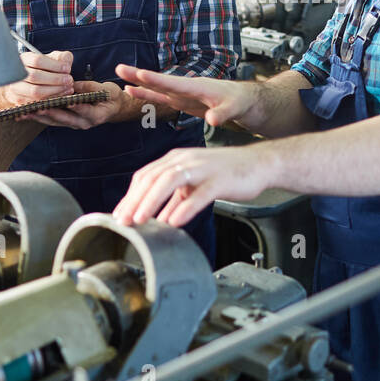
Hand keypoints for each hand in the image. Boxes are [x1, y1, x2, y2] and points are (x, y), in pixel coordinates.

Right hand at [3, 50, 74, 107]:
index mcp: (24, 59)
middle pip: (35, 76)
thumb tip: (66, 59)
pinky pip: (36, 103)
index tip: (67, 68)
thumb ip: (61, 57)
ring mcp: (15, 88)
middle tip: (69, 80)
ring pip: (35, 91)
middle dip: (55, 79)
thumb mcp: (52, 60)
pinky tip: (62, 95)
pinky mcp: (19, 101)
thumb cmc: (45, 70)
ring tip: (68, 88)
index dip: (54, 65)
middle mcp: (16, 73)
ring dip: (55, 90)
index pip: (37, 61)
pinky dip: (51, 100)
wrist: (33, 83)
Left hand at [19, 79, 129, 128]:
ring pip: (55, 121)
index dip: (74, 106)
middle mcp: (84, 123)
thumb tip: (72, 84)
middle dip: (49, 112)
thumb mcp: (107, 89)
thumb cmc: (111, 97)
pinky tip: (28, 112)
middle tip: (36, 108)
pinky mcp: (67, 122)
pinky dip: (40, 116)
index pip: (84, 111)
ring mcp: (75, 124)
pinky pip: (52, 120)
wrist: (113, 107)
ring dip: (39, 116)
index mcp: (96, 115)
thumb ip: (89, 87)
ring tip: (25, 111)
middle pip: (64, 118)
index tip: (64, 101)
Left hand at [113, 146, 273, 227]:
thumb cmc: (228, 173)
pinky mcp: (220, 179)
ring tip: (141, 219)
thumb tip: (160, 218)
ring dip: (152, 201)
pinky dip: (185, 207)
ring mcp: (203, 168)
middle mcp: (187, 159)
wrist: (259, 164)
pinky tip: (175, 221)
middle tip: (123, 221)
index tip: (119, 215)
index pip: (146, 175)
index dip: (130, 195)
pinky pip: (199, 193)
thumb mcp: (196, 185)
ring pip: (171, 181)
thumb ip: (177, 200)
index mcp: (177, 159)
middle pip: (153, 177)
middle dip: (135, 200)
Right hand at [115, 64, 257, 130]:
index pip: (173, 83)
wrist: (246, 102)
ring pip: (157, 88)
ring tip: (121, 78)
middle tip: (119, 68)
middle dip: (140, 75)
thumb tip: (212, 119)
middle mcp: (187, 88)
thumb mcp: (235, 108)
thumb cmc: (242, 101)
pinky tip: (134, 92)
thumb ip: (222, 113)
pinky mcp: (183, 102)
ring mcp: (183, 94)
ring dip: (140, 84)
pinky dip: (148, 95)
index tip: (138, 74)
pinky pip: (161, 98)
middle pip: (159, 81)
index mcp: (197, 86)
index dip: (155, 79)